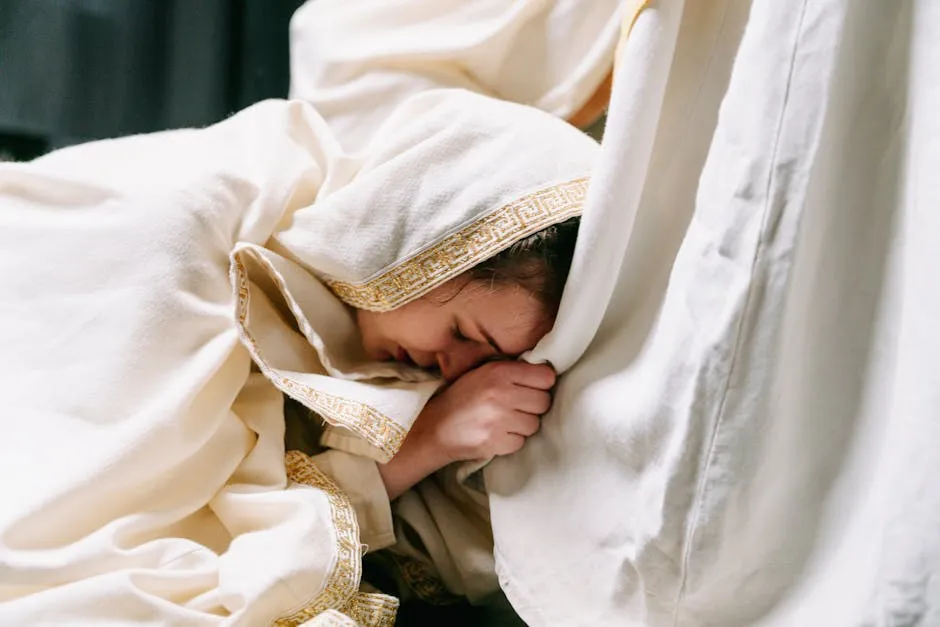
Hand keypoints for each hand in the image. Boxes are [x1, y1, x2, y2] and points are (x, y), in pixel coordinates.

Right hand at [420, 360, 555, 461]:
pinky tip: (496, 433)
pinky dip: (511, 440)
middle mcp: (500, 394)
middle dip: (533, 405)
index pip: (546, 377)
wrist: (435, 427)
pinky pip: (521, 442)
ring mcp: (498, 420)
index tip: (531, 387)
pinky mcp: (495, 442)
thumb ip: (512, 371)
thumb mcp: (483, 373)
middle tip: (516, 406)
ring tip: (504, 420)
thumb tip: (546, 375)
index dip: (541, 383)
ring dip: (522, 424)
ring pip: (534, 424)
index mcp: (499, 372)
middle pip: (543, 401)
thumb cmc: (462, 398)